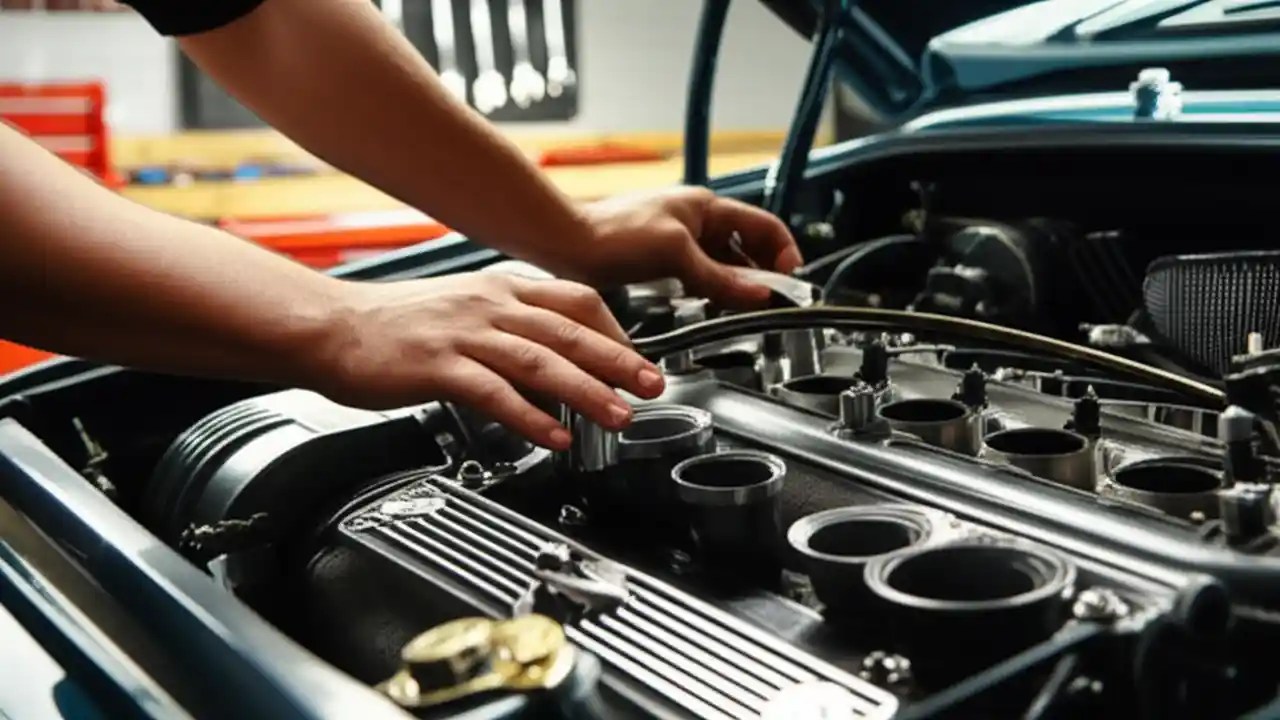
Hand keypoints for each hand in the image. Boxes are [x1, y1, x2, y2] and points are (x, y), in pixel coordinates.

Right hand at [309, 273, 665, 448]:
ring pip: (540, 362)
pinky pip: (495, 393)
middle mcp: (489, 305)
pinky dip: (531, 417)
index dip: (615, 330)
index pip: (577, 300)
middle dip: (619, 360)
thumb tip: (555, 354)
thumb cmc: (394, 324)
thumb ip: (511, 325)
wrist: (329, 326)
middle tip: (653, 385)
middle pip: (570, 331)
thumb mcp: (464, 308)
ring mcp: (464, 334)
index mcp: (501, 287)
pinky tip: (555, 436)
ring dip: (587, 391)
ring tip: (618, 416)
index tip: (637, 358)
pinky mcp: (437, 366)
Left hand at [564, 187, 803, 307]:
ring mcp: (681, 239)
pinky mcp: (664, 260)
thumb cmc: (613, 235)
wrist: (568, 245)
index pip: (764, 226)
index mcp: (706, 207)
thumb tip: (758, 293)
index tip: (789, 281)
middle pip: (747, 247)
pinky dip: (712, 290)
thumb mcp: (676, 255)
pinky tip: (710, 305)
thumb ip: (719, 277)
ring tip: (742, 306)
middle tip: (768, 301)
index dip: (783, 253)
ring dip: (736, 284)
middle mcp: (697, 220)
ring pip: (724, 264)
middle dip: (761, 272)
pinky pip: (701, 275)